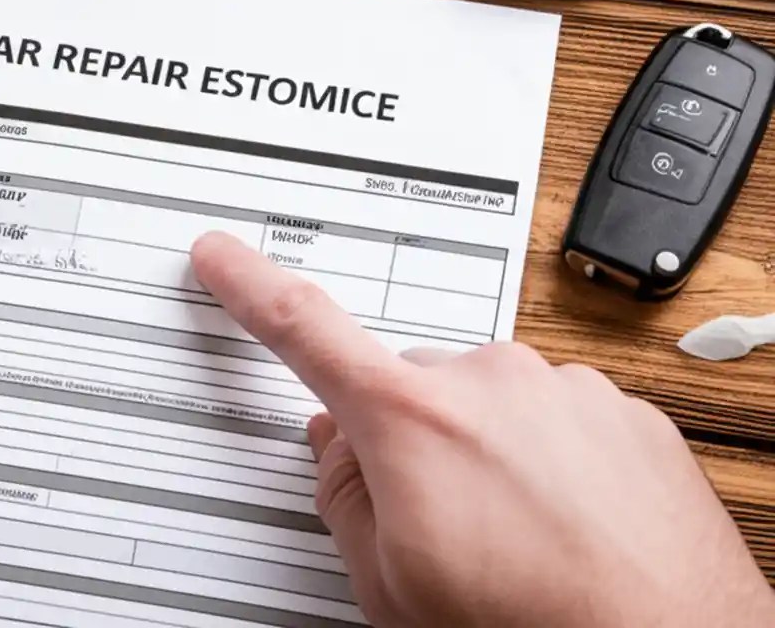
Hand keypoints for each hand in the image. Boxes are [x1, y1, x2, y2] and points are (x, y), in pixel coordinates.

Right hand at [190, 232, 774, 627]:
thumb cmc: (531, 627)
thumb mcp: (387, 583)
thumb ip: (343, 498)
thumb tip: (338, 447)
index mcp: (410, 418)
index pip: (302, 330)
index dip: (249, 286)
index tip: (223, 255)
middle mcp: (488, 381)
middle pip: (408, 387)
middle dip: (405, 439)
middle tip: (431, 519)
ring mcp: (562, 391)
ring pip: (485, 403)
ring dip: (482, 453)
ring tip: (510, 535)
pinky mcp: (621, 412)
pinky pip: (555, 418)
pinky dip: (546, 461)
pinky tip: (557, 524)